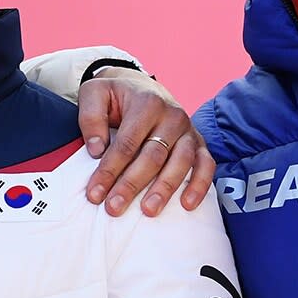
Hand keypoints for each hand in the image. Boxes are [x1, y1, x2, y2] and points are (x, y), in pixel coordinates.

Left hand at [79, 69, 212, 216]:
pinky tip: (187, 205)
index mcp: (146, 103)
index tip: (94, 194)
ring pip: (180, 162)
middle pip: (153, 156)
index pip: (127, 143)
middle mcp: (172, 116)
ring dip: (164, 189)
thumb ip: (91, 117)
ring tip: (148, 211)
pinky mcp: (199, 142)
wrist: (139, 86)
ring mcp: (188, 130)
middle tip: (114, 208)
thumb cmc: (115, 95)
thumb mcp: (94, 93)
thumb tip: (96, 150)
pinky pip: (206, 164)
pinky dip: (199, 184)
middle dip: (132, 185)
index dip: (109, 170)